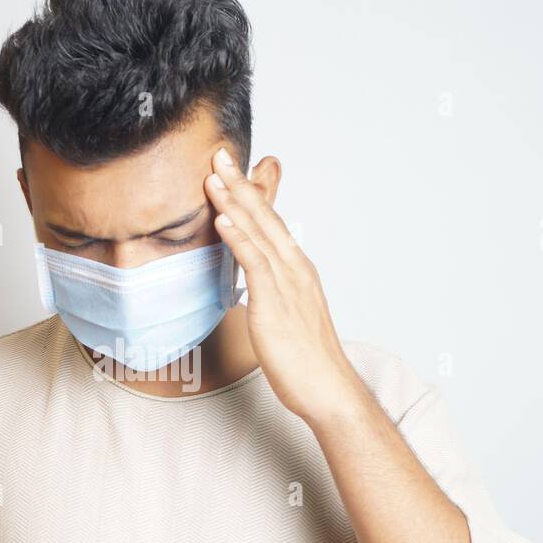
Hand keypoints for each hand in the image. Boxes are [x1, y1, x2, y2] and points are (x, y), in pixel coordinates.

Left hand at [204, 147, 361, 424]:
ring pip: (258, 233)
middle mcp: (295, 269)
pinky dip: (239, 238)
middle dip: (241, 183)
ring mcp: (287, 284)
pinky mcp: (276, 304)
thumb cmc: (307, 362)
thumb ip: (270, 295)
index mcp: (297, 270)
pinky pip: (255, 264)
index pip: (271, 224)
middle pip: (265, 217)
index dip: (250, 195)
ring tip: (214, 175)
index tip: (230, 170)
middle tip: (220, 153)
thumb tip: (254, 287)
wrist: (328, 390)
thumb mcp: (285, 318)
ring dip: (234, 202)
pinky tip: (223, 219)